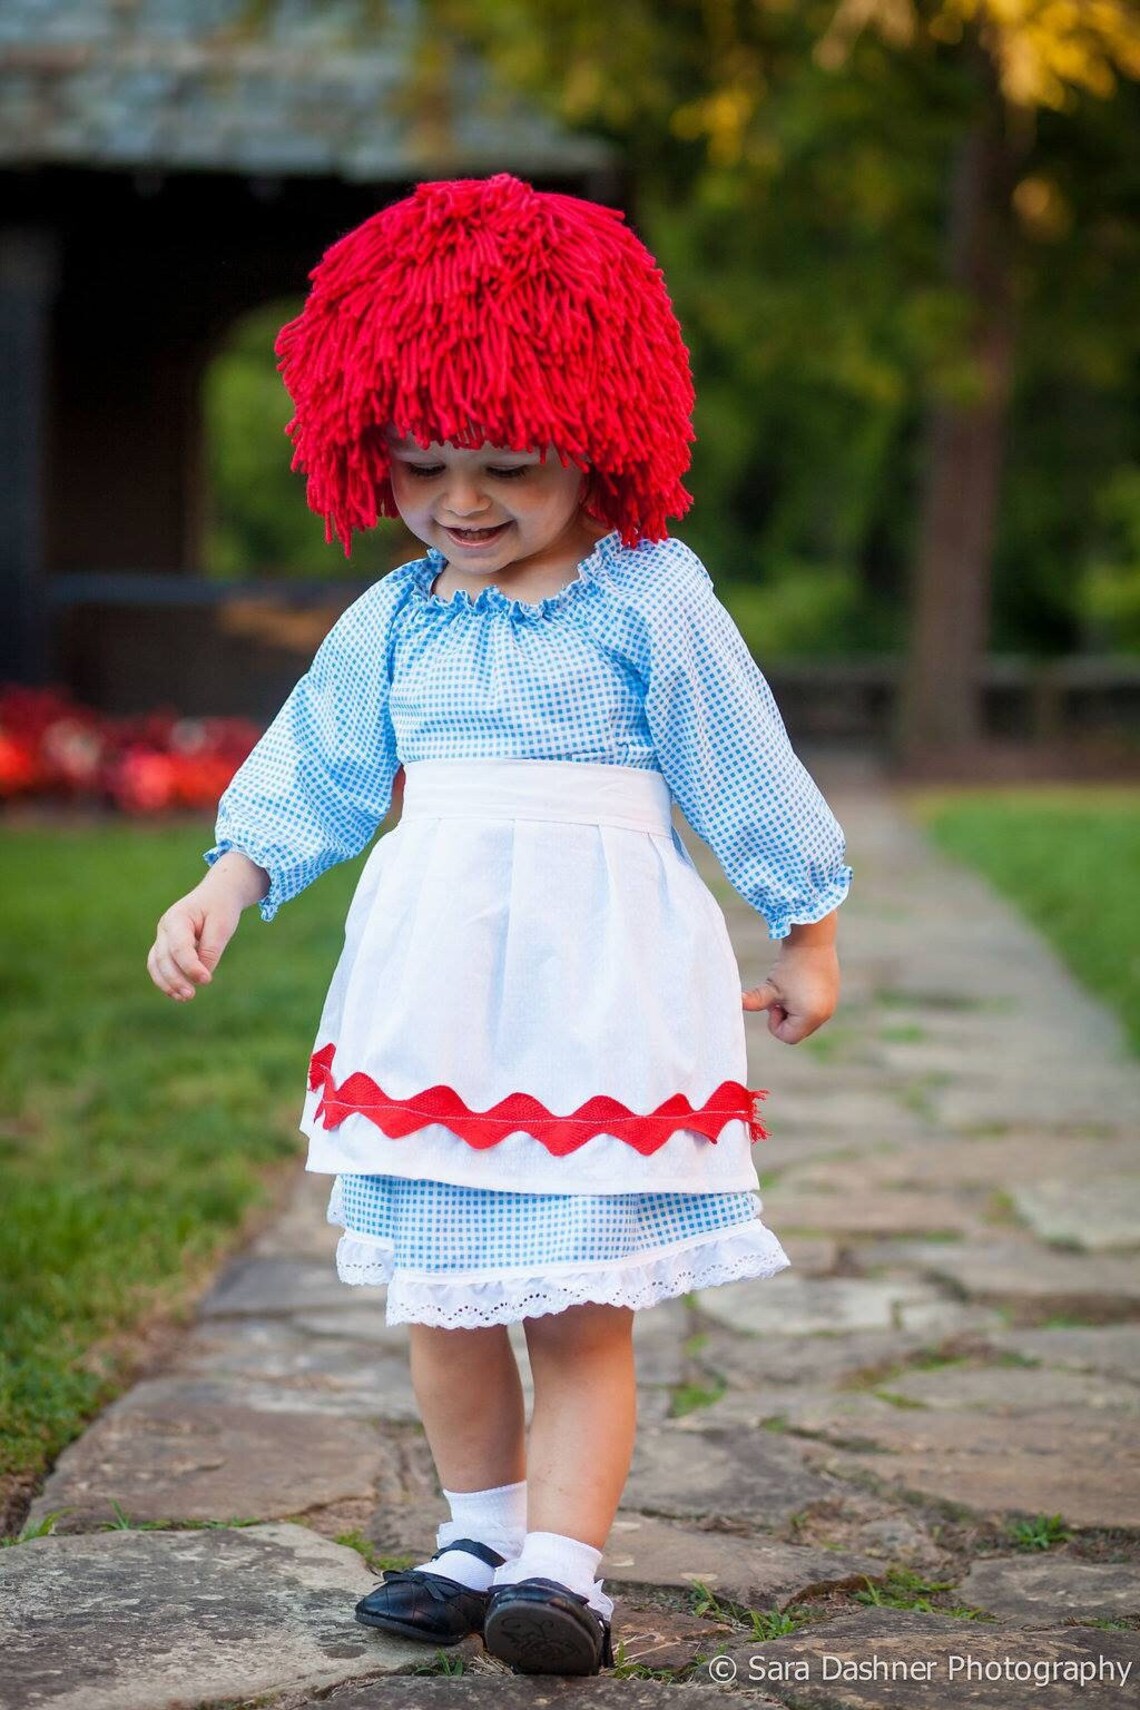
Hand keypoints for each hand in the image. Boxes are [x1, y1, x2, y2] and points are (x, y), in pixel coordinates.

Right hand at [147, 854, 265, 1001]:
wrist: (216, 894)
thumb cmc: (220, 908)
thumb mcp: (222, 924)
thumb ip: (211, 949)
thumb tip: (201, 976)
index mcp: (177, 917)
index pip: (179, 947)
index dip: (190, 966)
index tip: (206, 980)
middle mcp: (164, 928)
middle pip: (164, 957)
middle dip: (176, 978)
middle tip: (191, 995)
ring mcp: (162, 937)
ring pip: (156, 964)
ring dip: (167, 983)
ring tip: (184, 998)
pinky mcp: (165, 947)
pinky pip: (159, 966)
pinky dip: (166, 981)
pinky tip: (177, 994)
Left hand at [742, 913, 839, 1043]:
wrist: (812, 939)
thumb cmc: (790, 965)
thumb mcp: (771, 986)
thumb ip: (755, 1000)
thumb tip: (735, 1003)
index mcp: (812, 1016)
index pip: (788, 1037)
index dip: (775, 1023)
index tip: (773, 1003)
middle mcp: (825, 1014)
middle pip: (797, 1031)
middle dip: (785, 1017)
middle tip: (780, 995)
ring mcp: (831, 1004)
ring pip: (805, 1020)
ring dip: (793, 1009)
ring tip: (790, 988)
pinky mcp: (832, 993)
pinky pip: (814, 1008)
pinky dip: (803, 1001)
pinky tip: (799, 983)